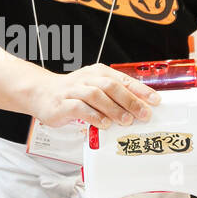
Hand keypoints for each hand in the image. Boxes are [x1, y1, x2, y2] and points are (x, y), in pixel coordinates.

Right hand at [29, 64, 159, 128]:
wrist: (41, 92)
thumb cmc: (73, 92)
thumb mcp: (95, 88)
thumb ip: (114, 96)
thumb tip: (140, 108)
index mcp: (98, 73)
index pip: (123, 79)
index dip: (141, 90)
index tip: (155, 100)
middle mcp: (87, 79)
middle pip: (111, 86)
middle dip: (130, 100)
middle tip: (144, 114)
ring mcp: (74, 91)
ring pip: (96, 95)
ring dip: (113, 109)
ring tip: (126, 121)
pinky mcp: (62, 104)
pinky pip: (80, 108)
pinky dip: (94, 116)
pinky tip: (104, 124)